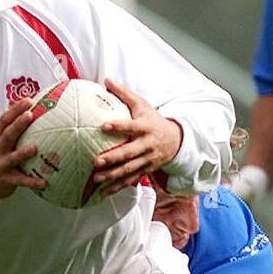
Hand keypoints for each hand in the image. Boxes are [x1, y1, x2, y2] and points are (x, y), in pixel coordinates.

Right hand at [0, 99, 47, 202]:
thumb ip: (5, 130)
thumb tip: (17, 109)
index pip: (4, 121)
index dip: (15, 110)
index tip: (28, 101)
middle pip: (7, 135)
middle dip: (18, 124)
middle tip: (30, 115)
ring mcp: (1, 165)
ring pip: (12, 158)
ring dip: (23, 152)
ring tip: (35, 147)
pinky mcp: (6, 180)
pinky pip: (21, 181)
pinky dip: (32, 182)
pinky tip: (44, 182)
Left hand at [90, 79, 183, 195]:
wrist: (176, 140)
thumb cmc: (154, 120)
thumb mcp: (142, 105)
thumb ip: (124, 94)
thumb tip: (106, 80)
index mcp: (145, 127)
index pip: (131, 126)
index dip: (118, 126)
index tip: (104, 126)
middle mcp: (147, 145)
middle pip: (130, 153)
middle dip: (114, 158)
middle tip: (97, 161)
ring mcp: (147, 160)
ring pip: (129, 170)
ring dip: (113, 176)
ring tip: (96, 179)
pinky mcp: (145, 171)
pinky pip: (130, 181)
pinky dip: (117, 188)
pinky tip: (103, 193)